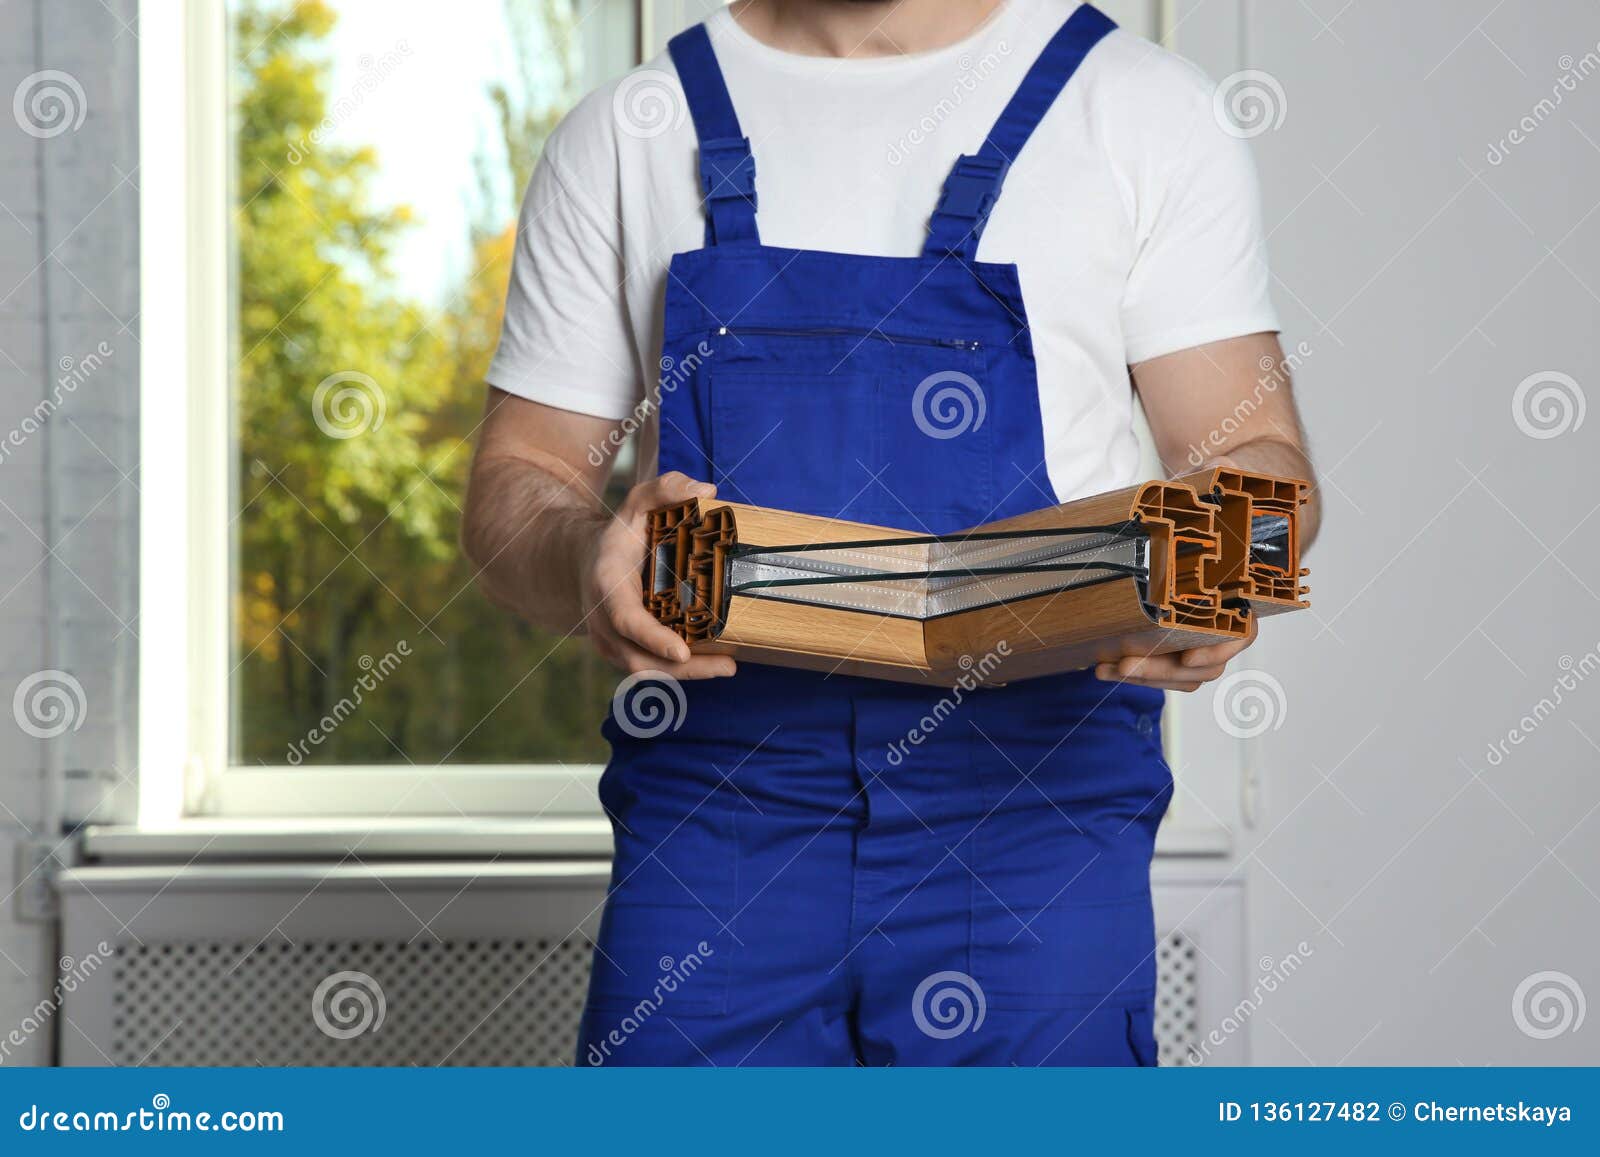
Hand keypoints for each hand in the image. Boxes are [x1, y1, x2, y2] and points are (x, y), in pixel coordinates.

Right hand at [577, 471, 737, 679]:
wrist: (587, 563)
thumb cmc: (622, 535)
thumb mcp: (638, 502)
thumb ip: (667, 489)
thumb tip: (707, 491)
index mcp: (607, 585)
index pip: (626, 619)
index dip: (653, 638)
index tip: (681, 652)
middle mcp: (604, 622)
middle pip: (640, 658)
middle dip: (685, 668)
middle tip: (728, 665)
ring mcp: (612, 642)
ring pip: (648, 670)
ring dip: (689, 674)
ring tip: (728, 665)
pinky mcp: (626, 653)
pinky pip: (652, 669)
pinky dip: (683, 671)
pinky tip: (715, 663)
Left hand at [1094, 452, 1253, 690]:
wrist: (1249, 499)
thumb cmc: (1250, 497)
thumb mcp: (1244, 480)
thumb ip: (1234, 477)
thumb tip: (1225, 467)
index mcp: (1249, 587)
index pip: (1240, 633)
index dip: (1216, 649)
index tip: (1188, 658)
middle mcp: (1230, 612)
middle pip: (1204, 661)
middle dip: (1164, 669)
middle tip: (1126, 665)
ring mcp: (1205, 622)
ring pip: (1183, 667)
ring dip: (1147, 674)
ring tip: (1106, 669)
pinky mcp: (1180, 624)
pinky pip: (1166, 656)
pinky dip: (1140, 664)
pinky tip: (1105, 662)